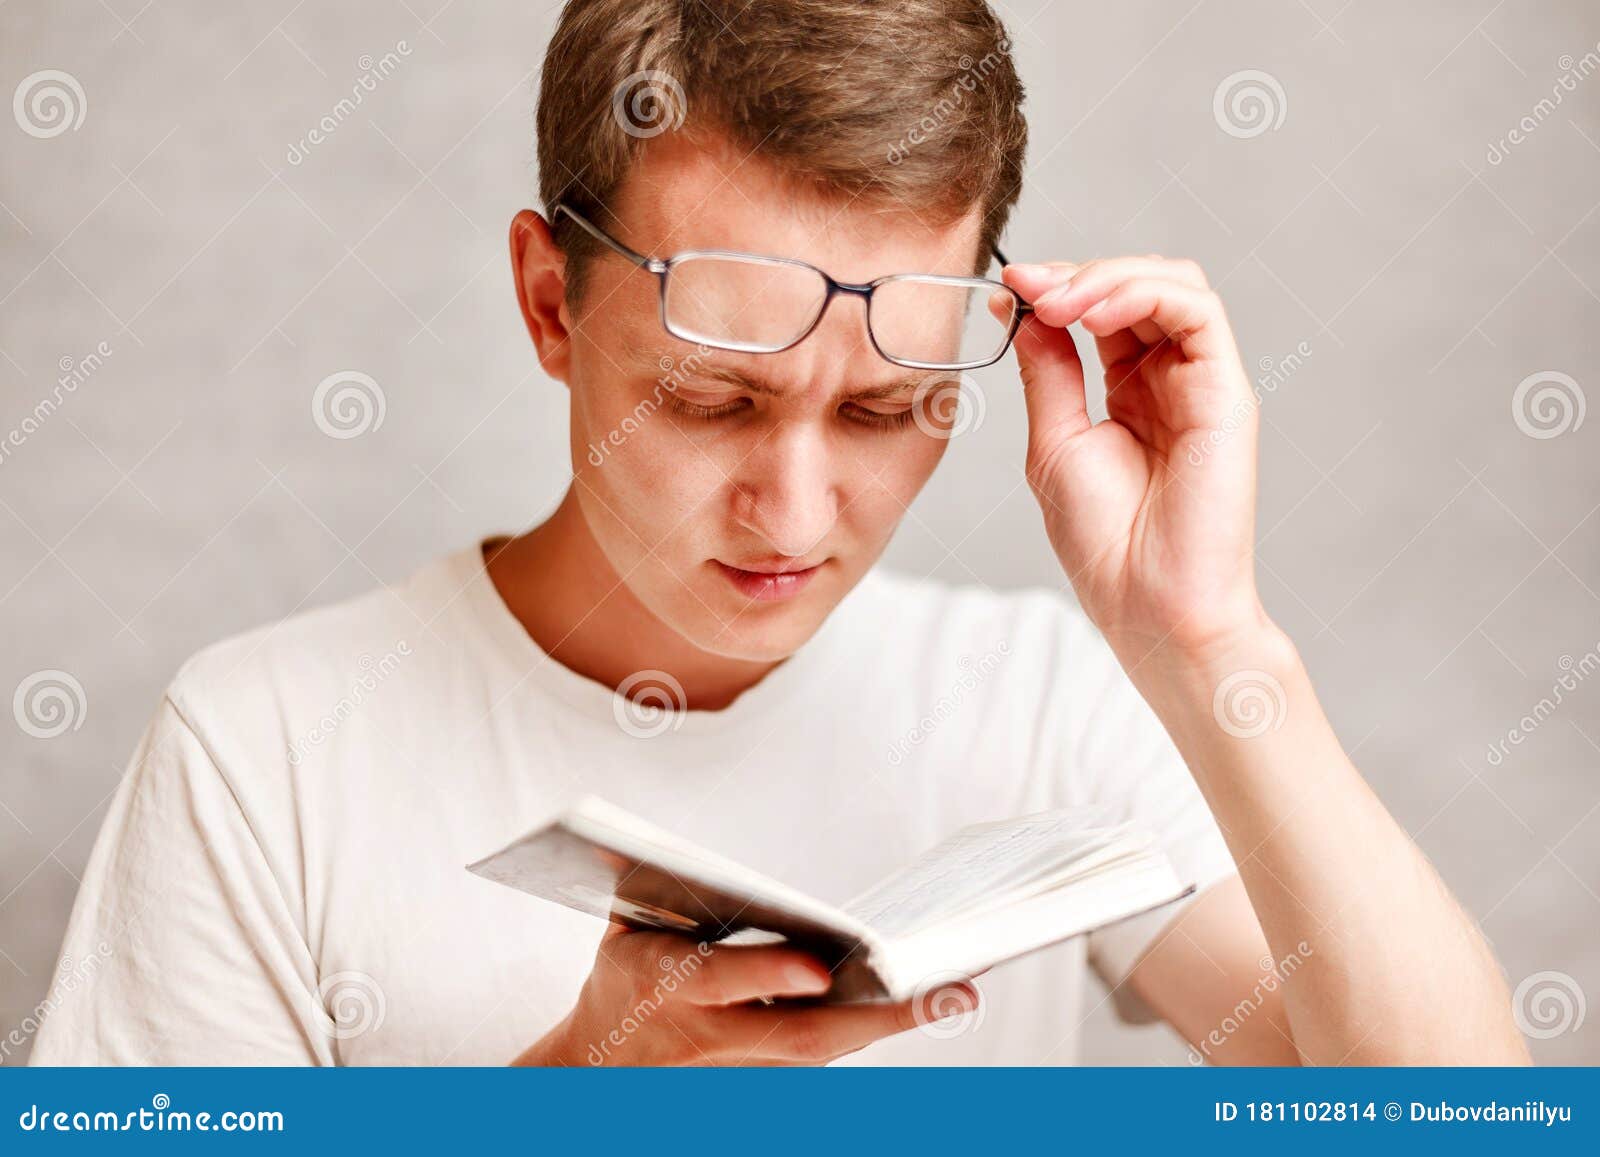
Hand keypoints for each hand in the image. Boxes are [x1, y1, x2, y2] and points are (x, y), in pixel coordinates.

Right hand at [513, 924, 977, 1065]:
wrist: (600, 1068)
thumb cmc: (623, 980)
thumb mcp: (626, 928)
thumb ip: (654, 885)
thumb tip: (679, 853)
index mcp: (662, 982)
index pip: (718, 981)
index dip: (767, 974)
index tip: (818, 965)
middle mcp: (707, 1034)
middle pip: (800, 1036)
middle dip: (877, 1017)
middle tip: (951, 991)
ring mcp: (739, 1067)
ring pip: (823, 1051)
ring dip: (891, 1022)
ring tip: (957, 988)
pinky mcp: (762, 1080)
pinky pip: (824, 1052)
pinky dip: (872, 1025)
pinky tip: (922, 997)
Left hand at [1000, 258, 1268, 662]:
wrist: (1148, 605)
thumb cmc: (1105, 543)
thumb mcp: (1054, 443)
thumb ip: (1049, 373)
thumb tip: (1029, 308)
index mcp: (1130, 391)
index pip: (1103, 310)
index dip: (1058, 288)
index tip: (1009, 284)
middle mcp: (1170, 379)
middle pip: (1138, 285)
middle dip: (1076, 274)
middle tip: (1028, 284)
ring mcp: (1201, 382)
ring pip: (1171, 283)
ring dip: (1107, 276)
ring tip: (1057, 299)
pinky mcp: (1226, 390)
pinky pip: (1198, 310)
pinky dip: (1143, 292)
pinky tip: (1093, 312)